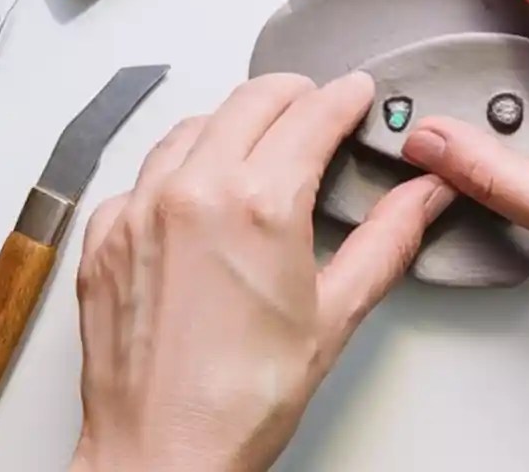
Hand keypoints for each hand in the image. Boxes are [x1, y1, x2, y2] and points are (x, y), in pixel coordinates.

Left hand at [71, 73, 453, 471]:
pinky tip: (198, 195)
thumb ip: (386, 240)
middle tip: (317, 107)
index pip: (312, 115)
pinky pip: (144, 174)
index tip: (355, 93)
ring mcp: (138, 209)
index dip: (344, 97)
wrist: (161, 455)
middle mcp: (193, 191)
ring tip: (260, 145)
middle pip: (251, 101)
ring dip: (234, 122)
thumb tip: (425, 195)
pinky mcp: (104, 236)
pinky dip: (179, 168)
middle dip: (293, 95)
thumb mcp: (335, 315)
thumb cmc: (243, 401)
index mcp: (259, 204)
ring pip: (192, 127)